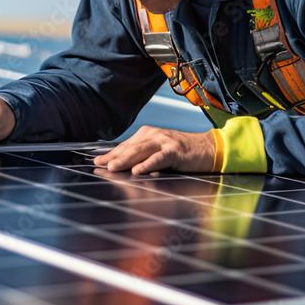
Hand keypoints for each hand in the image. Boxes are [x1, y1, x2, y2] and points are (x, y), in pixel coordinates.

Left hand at [92, 126, 216, 174]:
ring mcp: (165, 142)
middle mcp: (154, 135)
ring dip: (125, 160)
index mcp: (148, 134)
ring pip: (141, 151)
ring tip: (112, 167)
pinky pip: (159, 158)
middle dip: (113, 157)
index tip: (97, 161)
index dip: (111, 153)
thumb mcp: (159, 151)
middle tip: (99, 164)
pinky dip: (147, 164)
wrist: (207, 148)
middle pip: (130, 147)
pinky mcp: (175, 152)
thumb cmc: (182, 153)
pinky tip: (138, 170)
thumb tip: (122, 165)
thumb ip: (143, 156)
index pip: (126, 145)